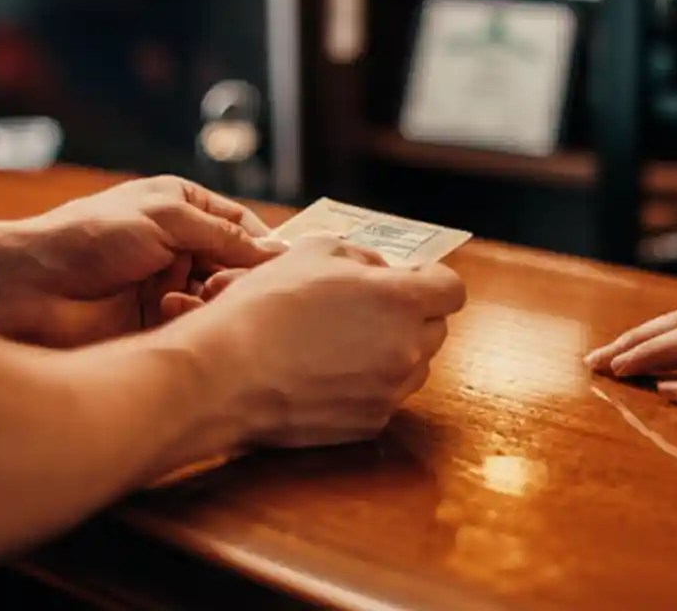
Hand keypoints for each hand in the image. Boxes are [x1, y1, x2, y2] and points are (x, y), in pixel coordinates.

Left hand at [0, 175, 284, 345]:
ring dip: (217, 299)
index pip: (243, 226)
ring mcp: (170, 285)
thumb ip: (224, 234)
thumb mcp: (165, 219)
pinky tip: (175, 314)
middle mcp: (181, 245)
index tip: (288, 268)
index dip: (266, 246)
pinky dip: (197, 321)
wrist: (28, 288)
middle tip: (234, 285)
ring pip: (222, 298)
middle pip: (238, 265)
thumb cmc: (89, 238)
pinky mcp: (159, 324)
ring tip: (199, 298)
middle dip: (242, 276)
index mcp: (182, 207)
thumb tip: (278, 252)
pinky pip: (199, 324)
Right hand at [167, 235, 466, 447]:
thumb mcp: (314, 252)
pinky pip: (384, 397)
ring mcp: (390, 392)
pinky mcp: (368, 425)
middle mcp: (407, 350)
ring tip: (340, 342)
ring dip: (391, 351)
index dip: (432, 280)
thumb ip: (362, 256)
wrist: (224, 375)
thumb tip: (381, 271)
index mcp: (401, 301)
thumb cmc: (265, 307)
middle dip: (411, 315)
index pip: (452, 289)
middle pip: (435, 329)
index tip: (409, 278)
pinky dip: (367, 384)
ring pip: (412, 366)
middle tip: (366, 308)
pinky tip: (325, 373)